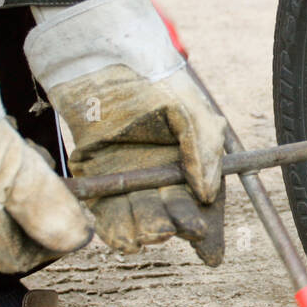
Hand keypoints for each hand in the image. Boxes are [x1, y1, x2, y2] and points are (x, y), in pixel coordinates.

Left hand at [24, 0, 226, 263]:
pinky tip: (122, 235)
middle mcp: (162, 175)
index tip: (210, 251)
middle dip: (177, 228)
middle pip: (174, 217)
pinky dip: (113, 229)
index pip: (205, 206)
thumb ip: (204, 150)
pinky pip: (106, 213)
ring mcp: (129, 177)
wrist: (101, 55)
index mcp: (191, 161)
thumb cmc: (153, 76)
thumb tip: (207, 194)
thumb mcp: (192, 110)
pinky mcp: (97, 176)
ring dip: (146, 232)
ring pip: (140, 220)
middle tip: (176, 226)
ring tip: (150, 230)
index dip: (210, 231)